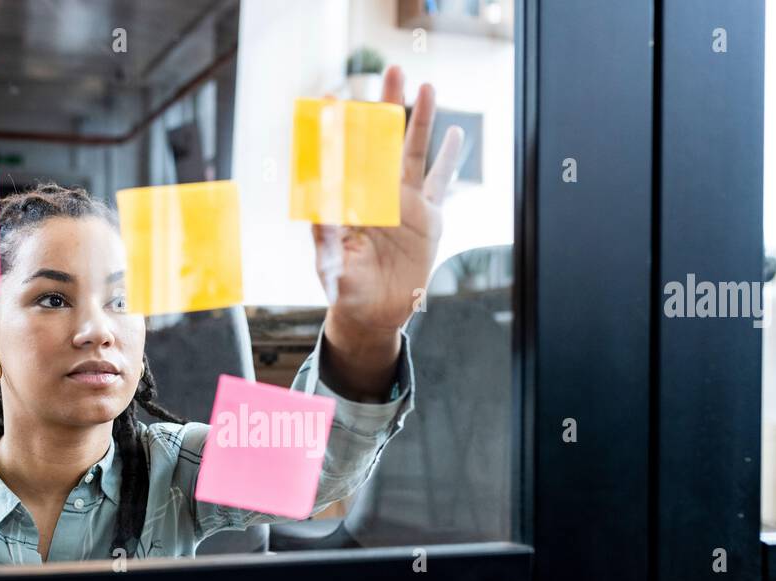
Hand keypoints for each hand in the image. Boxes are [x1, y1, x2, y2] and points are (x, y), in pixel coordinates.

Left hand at [314, 65, 464, 334]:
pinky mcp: (428, 220)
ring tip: (428, 86)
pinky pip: (441, 184)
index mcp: (350, 203)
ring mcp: (405, 205)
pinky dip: (449, 160)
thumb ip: (326, 238)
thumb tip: (318, 209)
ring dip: (421, 121)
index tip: (331, 97)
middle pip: (383, 142)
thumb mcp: (331, 267)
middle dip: (387, 106)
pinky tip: (457, 133)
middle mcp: (377, 196)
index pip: (343, 157)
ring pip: (414, 154)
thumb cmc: (345, 291)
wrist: (374, 314)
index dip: (338, 128)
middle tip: (391, 70)